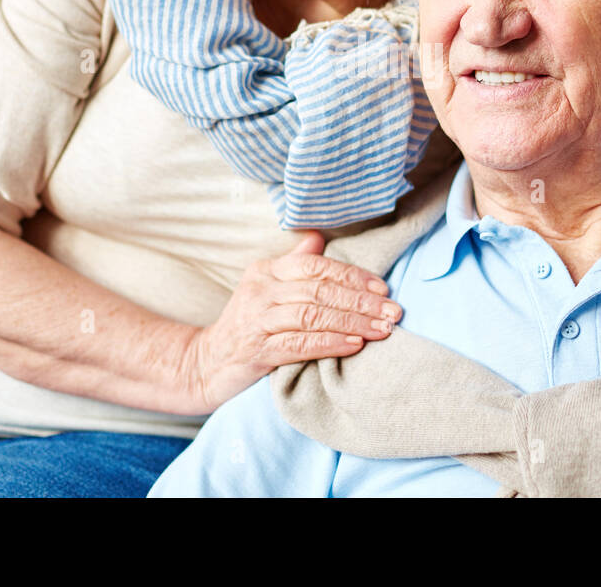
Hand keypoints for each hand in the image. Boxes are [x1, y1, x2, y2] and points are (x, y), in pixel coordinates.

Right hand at [188, 231, 401, 411]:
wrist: (206, 363)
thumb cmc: (248, 325)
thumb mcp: (267, 288)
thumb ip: (294, 264)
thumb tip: (318, 237)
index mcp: (267, 270)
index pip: (317, 266)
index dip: (353, 276)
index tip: (383, 288)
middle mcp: (260, 290)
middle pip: (320, 291)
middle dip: (362, 302)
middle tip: (394, 312)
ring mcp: (257, 320)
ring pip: (313, 316)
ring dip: (353, 322)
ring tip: (383, 330)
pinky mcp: (256, 350)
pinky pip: (299, 344)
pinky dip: (330, 343)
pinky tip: (355, 345)